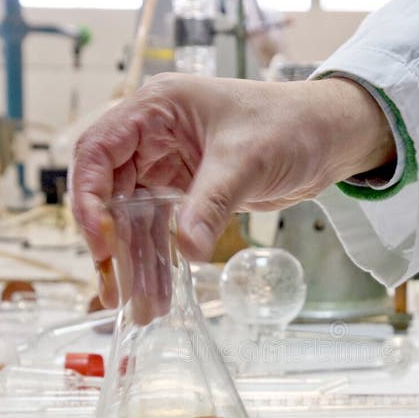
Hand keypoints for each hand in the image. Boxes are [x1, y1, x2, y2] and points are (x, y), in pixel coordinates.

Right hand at [70, 73, 395, 306]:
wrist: (328, 137)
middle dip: (113, 246)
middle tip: (115, 291)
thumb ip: (211, 205)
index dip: (90, 199)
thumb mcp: (246, 162)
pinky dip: (160, 260)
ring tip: (141, 308)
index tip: (101, 243)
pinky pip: (162, 230)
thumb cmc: (289, 125)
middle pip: (110, 194)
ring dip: (137, 262)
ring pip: (135, 219)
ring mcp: (168, 167)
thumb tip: (188, 251)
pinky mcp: (187, 192)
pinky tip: (159, 292)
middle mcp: (153, 137)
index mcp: (156, 109)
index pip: (98, 152)